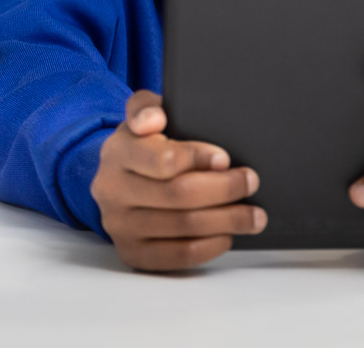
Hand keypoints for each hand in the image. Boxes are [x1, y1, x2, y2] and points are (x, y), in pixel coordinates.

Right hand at [91, 91, 264, 271]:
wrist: (119, 182)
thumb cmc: (143, 148)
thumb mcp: (142, 118)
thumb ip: (146, 108)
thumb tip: (153, 120)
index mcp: (116, 152)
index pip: (162, 160)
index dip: (199, 159)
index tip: (225, 159)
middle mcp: (111, 190)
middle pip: (179, 195)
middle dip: (224, 189)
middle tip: (250, 182)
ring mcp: (119, 225)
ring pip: (184, 227)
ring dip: (228, 221)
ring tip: (253, 215)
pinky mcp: (132, 252)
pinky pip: (179, 255)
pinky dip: (211, 246)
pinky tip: (226, 234)